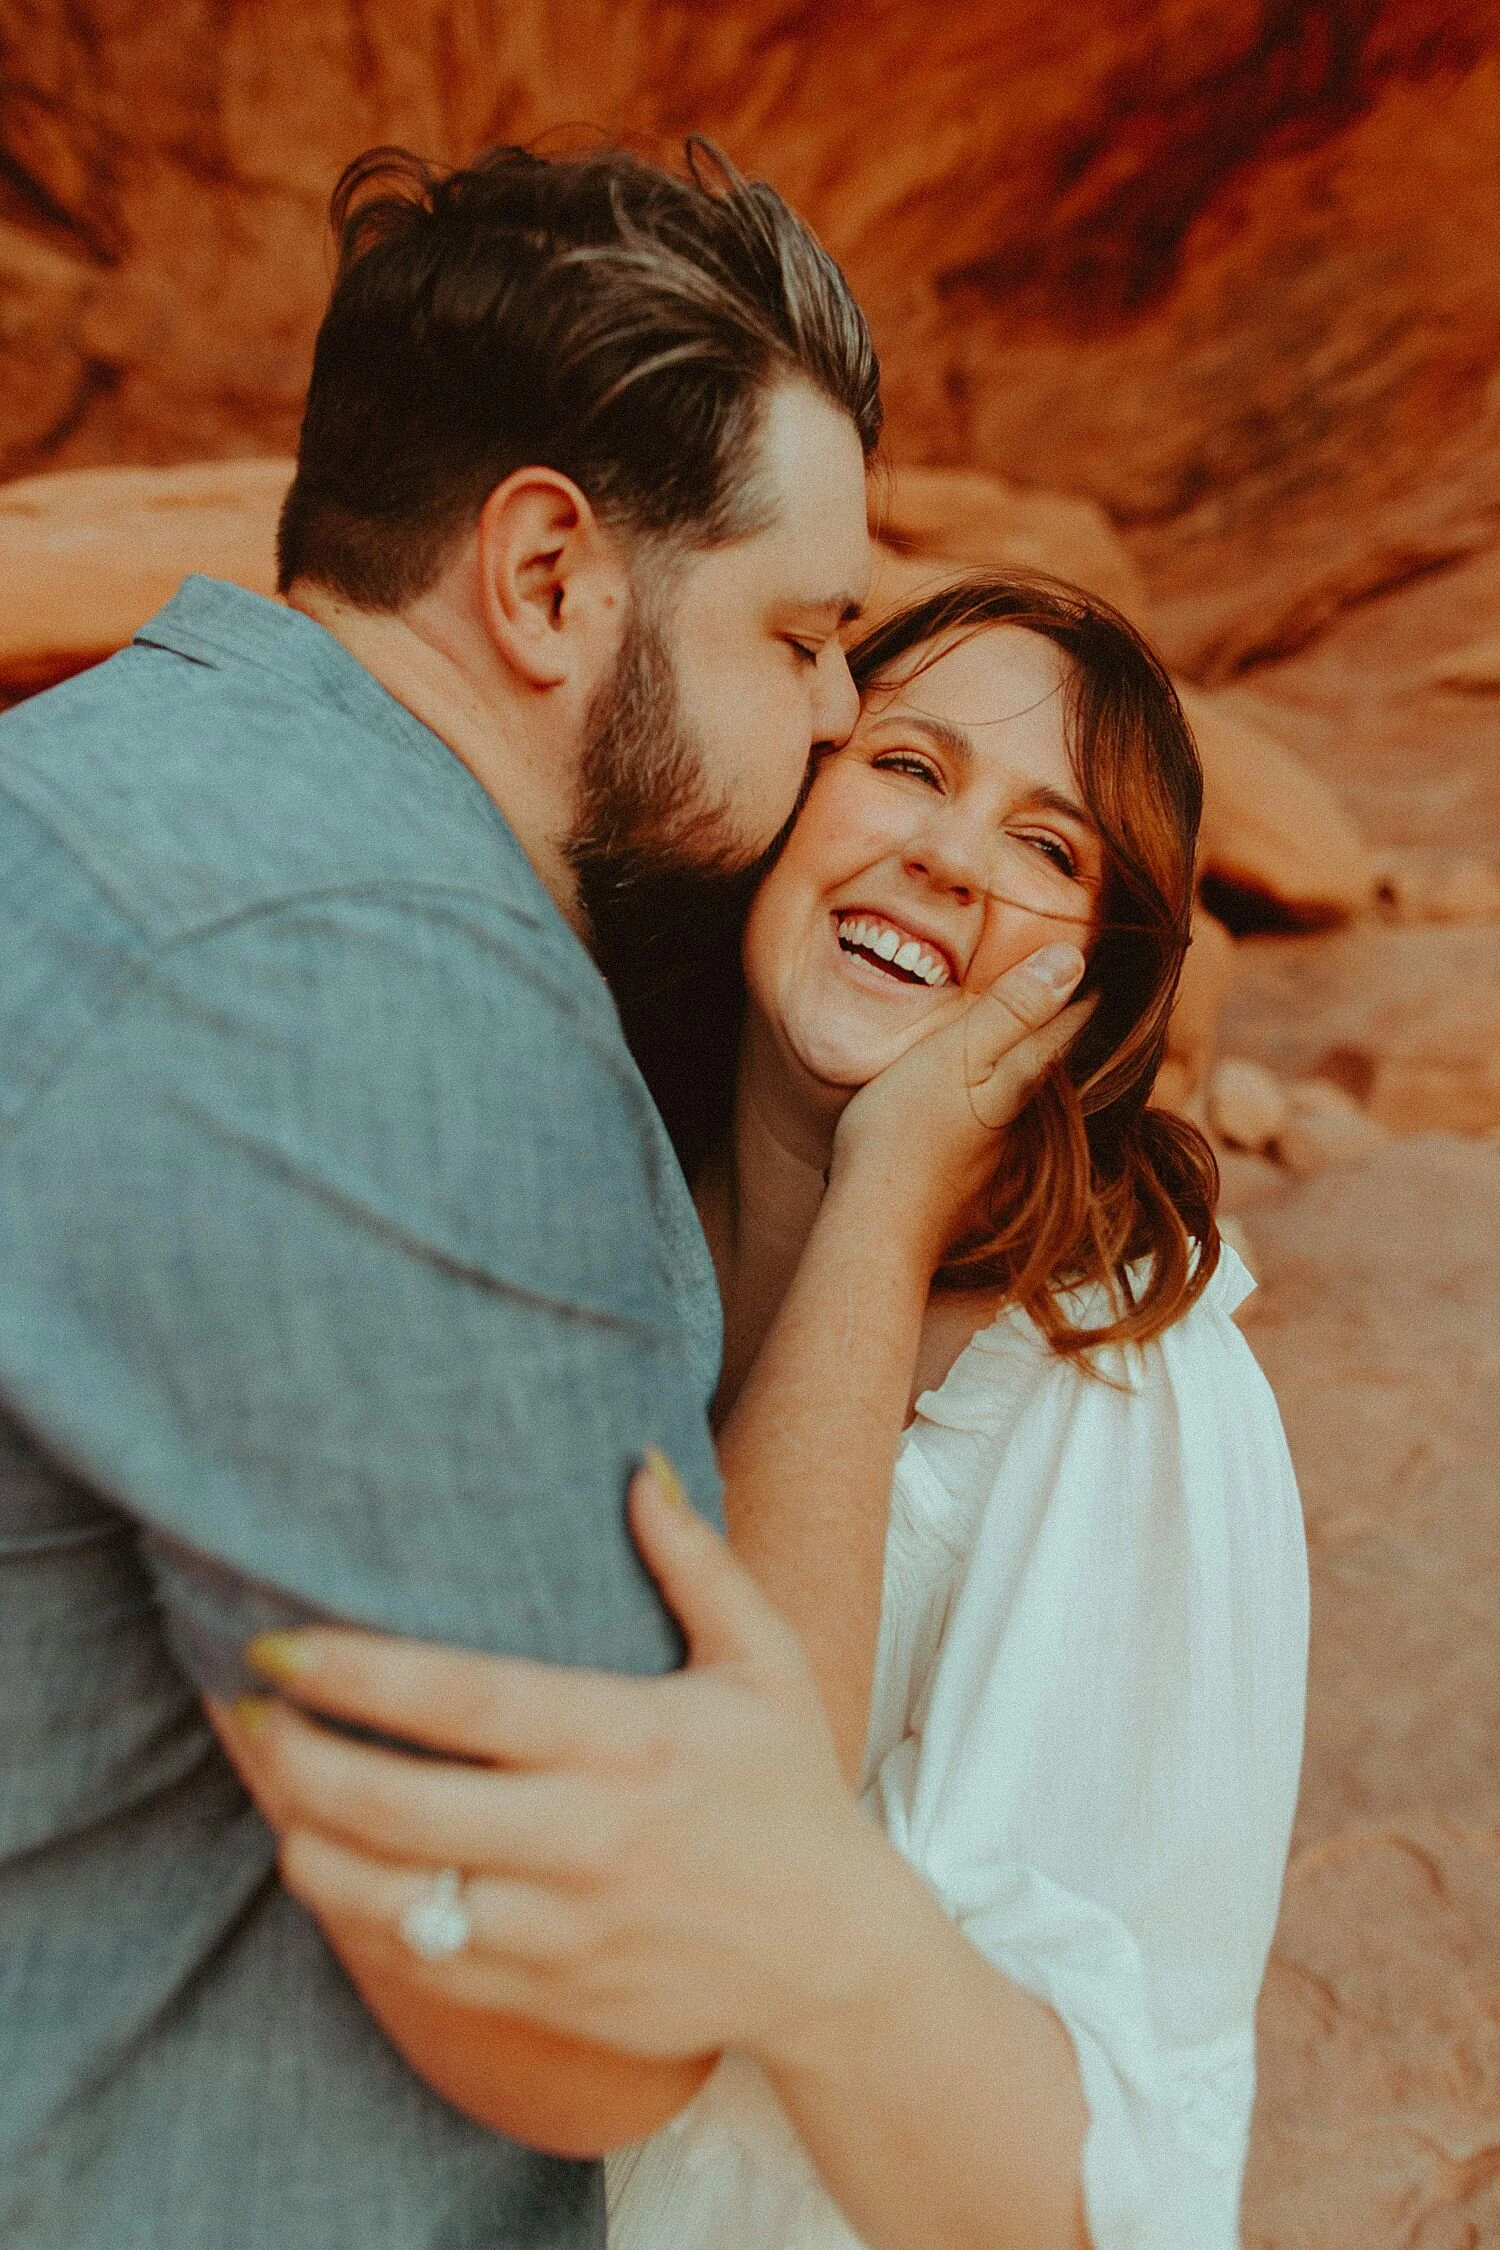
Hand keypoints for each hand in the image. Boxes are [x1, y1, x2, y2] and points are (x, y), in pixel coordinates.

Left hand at [214, 1459, 892, 2072]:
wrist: (831, 1959)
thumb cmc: (787, 1788)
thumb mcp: (761, 1661)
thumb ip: (693, 1560)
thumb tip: (639, 1460)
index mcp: (629, 1741)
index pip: (462, 1703)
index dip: (355, 1673)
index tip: (275, 1642)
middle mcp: (584, 1839)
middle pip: (394, 1805)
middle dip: (291, 1756)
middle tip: (238, 1703)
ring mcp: (557, 1930)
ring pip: (382, 1898)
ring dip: (300, 1838)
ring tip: (268, 1778)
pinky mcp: (542, 1996)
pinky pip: (410, 1964)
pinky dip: (352, 1912)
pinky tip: (326, 1858)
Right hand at [829, 942, 1090, 1264]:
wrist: (880, 1225)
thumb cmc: (906, 1132)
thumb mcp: (956, 1054)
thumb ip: (1011, 1008)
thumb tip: (1072, 959)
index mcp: (1031, 1075)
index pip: (1076, 1019)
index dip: (1089, 986)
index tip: (1107, 957)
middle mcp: (1037, 1116)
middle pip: (1067, 1059)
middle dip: (1076, 1025)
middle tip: (1090, 985)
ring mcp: (1016, 1154)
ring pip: (1046, 1097)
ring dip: (1050, 1067)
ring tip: (1054, 1033)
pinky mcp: (990, 1183)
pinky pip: (1020, 1132)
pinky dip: (1023, 1111)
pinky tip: (1004, 1103)